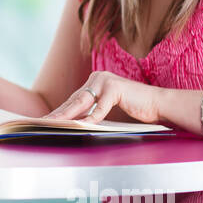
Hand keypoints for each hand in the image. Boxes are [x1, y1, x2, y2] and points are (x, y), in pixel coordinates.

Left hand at [46, 71, 160, 123]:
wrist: (158, 103)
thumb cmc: (135, 107)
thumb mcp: (108, 107)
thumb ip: (92, 109)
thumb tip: (73, 121)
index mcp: (95, 80)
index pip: (74, 98)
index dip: (60, 110)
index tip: (47, 120)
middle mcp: (98, 77)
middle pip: (75, 99)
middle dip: (59, 113)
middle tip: (43, 122)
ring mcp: (106, 81)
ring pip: (83, 102)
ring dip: (68, 115)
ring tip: (55, 124)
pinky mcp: (115, 88)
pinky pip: (99, 108)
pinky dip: (90, 118)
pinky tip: (80, 125)